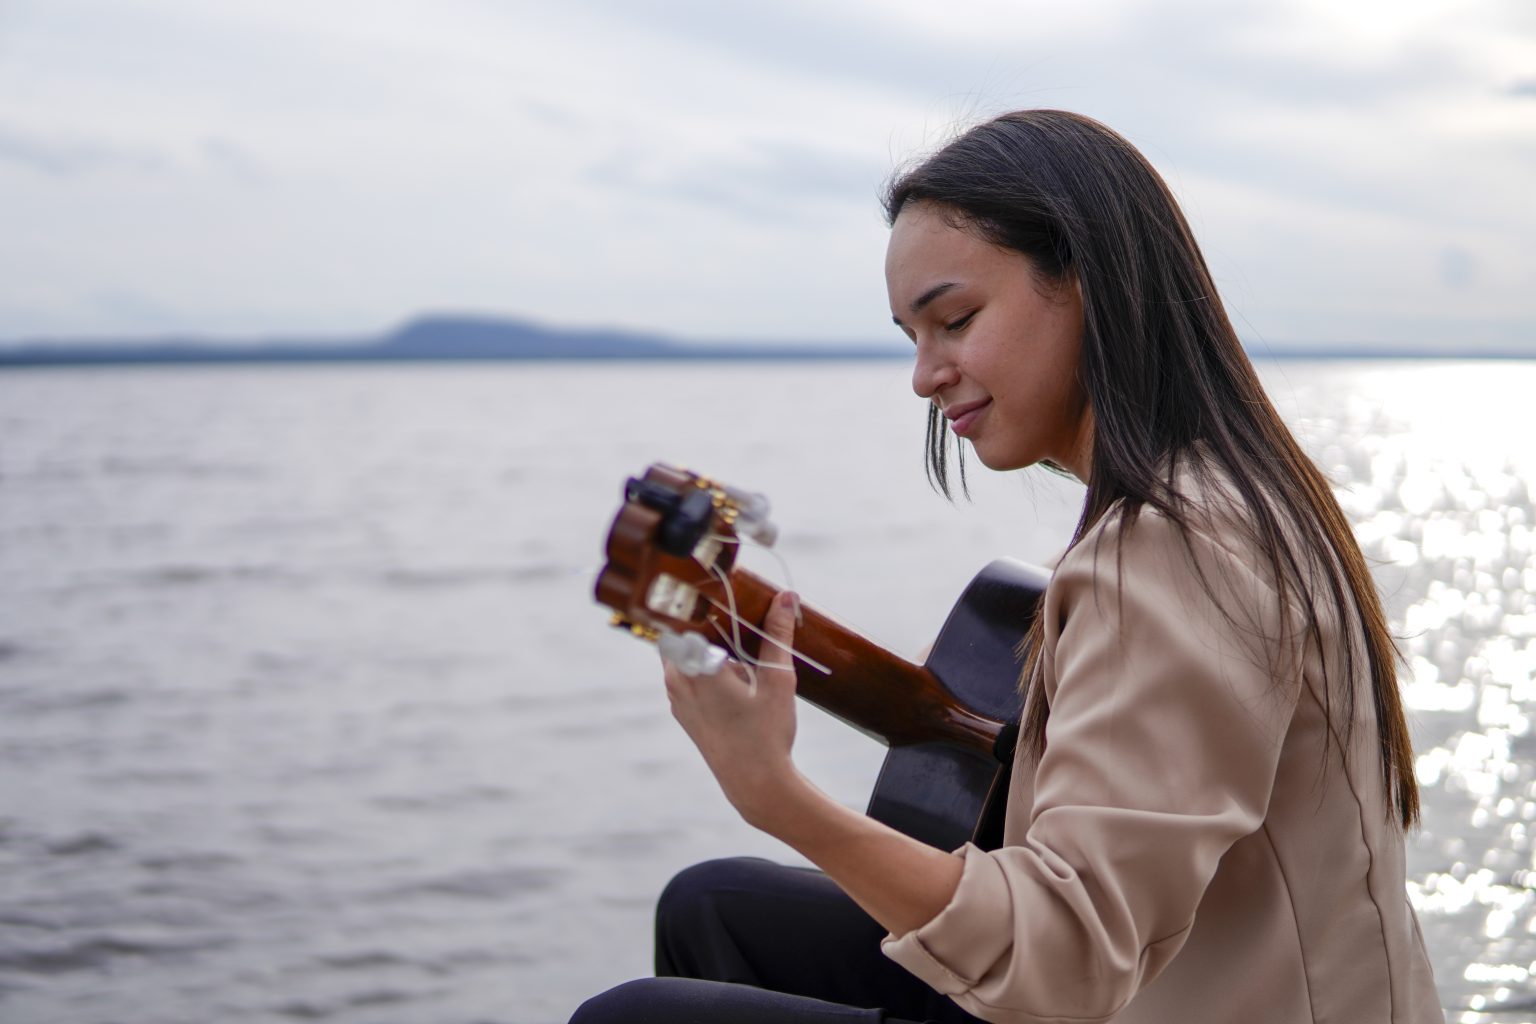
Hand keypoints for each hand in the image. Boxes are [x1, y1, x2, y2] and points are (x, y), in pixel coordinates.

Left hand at [662, 590, 801, 826]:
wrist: (754, 784)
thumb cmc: (766, 734)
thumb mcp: (777, 681)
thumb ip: (777, 635)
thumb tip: (786, 597)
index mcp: (696, 668)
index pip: (680, 614)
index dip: (695, 595)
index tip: (714, 585)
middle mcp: (677, 679)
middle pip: (682, 629)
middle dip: (707, 618)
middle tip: (739, 610)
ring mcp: (675, 695)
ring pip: (683, 650)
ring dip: (707, 641)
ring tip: (740, 641)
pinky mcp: (681, 708)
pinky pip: (684, 671)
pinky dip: (703, 662)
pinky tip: (734, 668)